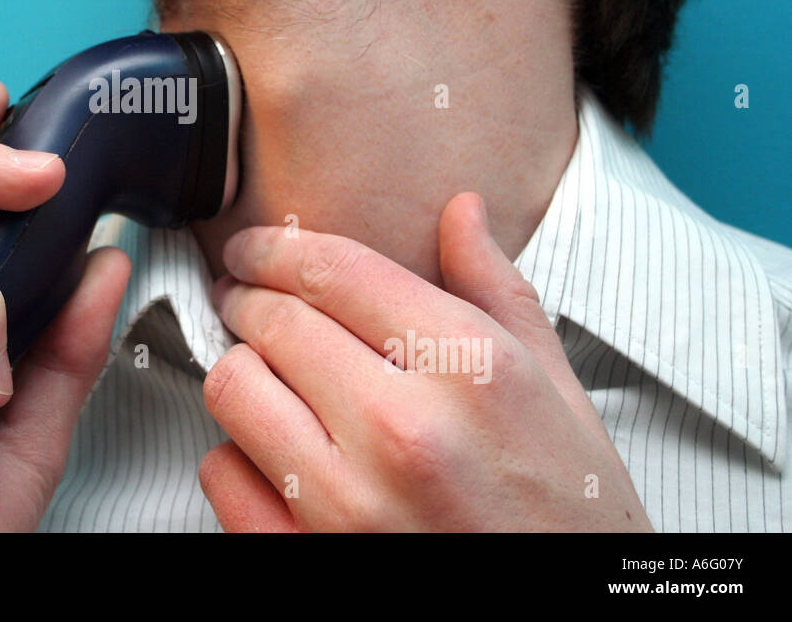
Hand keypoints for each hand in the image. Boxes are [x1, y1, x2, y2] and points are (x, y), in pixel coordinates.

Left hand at [198, 192, 651, 531]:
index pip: (333, 269)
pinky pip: (221, 474)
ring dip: (243, 373)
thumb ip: (498, 292)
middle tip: (249, 302)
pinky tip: (279, 457)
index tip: (255, 249)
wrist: (568, 617)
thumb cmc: (569, 516)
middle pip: (272, 320)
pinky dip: (239, 456)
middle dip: (249, 300)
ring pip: (232, 388)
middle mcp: (404, 431)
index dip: (276, 246)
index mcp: (471, 371)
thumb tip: (461, 211)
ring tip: (272, 378)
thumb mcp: (558, 392)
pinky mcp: (304, 556)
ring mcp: (349, 503)